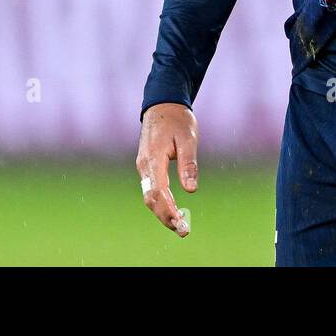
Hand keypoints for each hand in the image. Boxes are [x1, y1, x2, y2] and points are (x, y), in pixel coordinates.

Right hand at [135, 102, 197, 237]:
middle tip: (183, 231)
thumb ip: (189, 164)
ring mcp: (143, 167)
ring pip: (149, 196)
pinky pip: (150, 190)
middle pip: (151, 199)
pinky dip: (160, 203)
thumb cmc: (177, 120)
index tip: (181, 224)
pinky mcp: (147, 167)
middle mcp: (144, 166)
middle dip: (166, 217)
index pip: (158, 192)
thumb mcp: (188, 138)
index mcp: (153, 159)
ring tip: (180, 226)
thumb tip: (192, 190)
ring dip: (163, 213)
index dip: (168, 210)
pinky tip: (172, 211)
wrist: (162, 104)